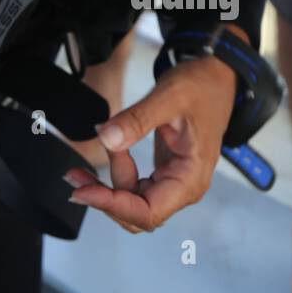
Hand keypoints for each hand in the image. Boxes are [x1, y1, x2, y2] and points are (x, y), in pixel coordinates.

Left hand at [63, 49, 240, 230]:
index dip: (114, 206)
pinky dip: (115, 175)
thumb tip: (106, 139)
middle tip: (76, 176)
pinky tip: (101, 160)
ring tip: (81, 169)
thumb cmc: (202, 88)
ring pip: (132, 201)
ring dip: (106, 190)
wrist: (215, 79)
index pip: (149, 212)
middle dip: (105, 199)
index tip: (84, 192)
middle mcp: (183, 187)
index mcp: (190, 178)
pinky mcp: (163, 173)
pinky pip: (134, 186)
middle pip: (137, 213)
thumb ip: (138, 120)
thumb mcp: (169, 97)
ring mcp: (173, 181)